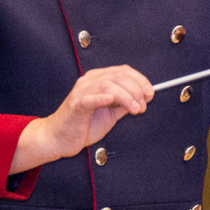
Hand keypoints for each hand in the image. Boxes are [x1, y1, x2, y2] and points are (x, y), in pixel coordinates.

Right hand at [11, 65, 153, 173]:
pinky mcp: (75, 105)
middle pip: (118, 75)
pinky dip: (102, 97)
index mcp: (98, 80)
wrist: (58, 139)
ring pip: (108, 84)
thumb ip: (123, 105)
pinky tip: (111, 100)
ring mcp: (81, 92)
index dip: (140, 80)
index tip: (150, 93)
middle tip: (143, 105)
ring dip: (126, 96)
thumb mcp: (110, 114)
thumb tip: (143, 99)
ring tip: (135, 109)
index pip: (122, 71)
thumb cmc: (82, 126)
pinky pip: (89, 98)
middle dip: (136, 89)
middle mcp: (89, 81)